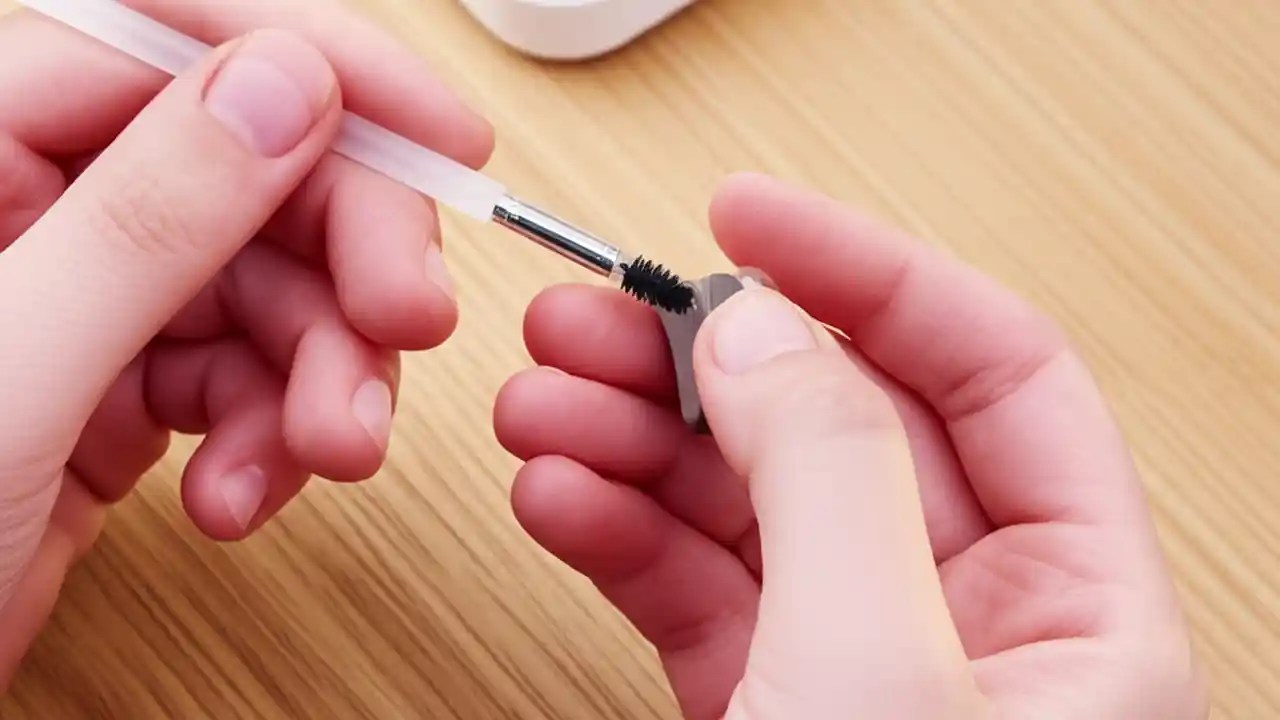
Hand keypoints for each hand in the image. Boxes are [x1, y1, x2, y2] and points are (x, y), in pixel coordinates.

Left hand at [0, 1, 490, 687]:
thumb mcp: (14, 370)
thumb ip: (151, 220)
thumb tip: (288, 87)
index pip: (179, 50)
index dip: (332, 80)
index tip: (442, 140)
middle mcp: (39, 208)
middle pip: (255, 176)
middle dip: (347, 261)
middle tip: (407, 320)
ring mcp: (84, 301)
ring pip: (270, 289)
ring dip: (323, 374)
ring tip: (330, 450)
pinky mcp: (116, 389)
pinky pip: (242, 377)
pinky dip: (272, 437)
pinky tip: (240, 496)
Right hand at [495, 174, 1206, 718]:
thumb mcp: (878, 681)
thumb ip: (835, 482)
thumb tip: (770, 335)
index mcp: (1081, 616)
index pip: (992, 374)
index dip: (869, 275)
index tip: (745, 221)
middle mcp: (979, 634)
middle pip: (842, 430)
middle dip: (712, 359)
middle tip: (594, 316)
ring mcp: (863, 673)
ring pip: (752, 505)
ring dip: (642, 437)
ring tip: (544, 399)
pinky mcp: (770, 718)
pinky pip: (698, 593)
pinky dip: (623, 532)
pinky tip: (562, 491)